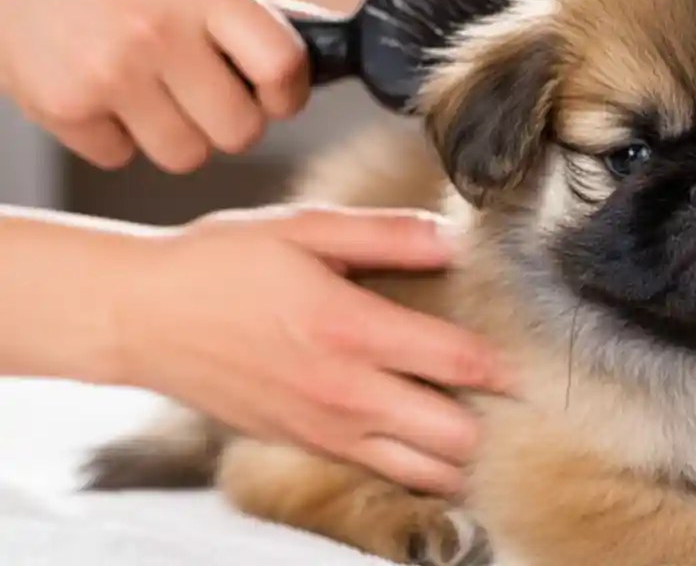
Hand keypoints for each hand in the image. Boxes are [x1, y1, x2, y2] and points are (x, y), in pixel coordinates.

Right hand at [0, 0, 307, 172]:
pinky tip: (99, 93)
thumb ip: (238, 9)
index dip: (288, 94)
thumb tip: (305, 60)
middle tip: (205, 98)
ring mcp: (110, 74)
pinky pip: (119, 157)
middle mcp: (159, 32)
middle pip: (239, 131)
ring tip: (148, 92)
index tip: (278, 97)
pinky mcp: (65, 108)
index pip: (282, 65)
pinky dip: (113, 136)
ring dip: (174, 135)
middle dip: (229, 123)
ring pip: (185, 156)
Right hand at [109, 205, 507, 492]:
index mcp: (352, 329)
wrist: (142, 317)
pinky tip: (442, 445)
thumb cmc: (221, 265)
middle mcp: (346, 392)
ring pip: (425, 470)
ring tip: (495, 428)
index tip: (546, 359)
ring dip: (466, 455)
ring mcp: (327, 429)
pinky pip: (384, 474)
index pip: (460, 362)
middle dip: (501, 422)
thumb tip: (457, 237)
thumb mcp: (305, 229)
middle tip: (528, 400)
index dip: (511, 366)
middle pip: (455, 435)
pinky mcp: (307, 447)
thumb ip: (387, 234)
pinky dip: (423, 468)